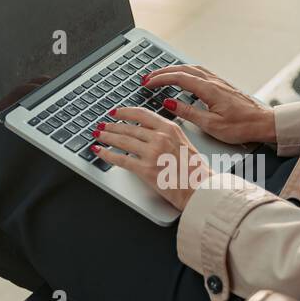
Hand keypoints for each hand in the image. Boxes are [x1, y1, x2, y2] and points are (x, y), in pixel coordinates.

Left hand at [92, 107, 211, 210]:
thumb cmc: (195, 171)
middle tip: (102, 126)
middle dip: (112, 126)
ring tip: (98, 136)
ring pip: (122, 140)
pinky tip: (100, 151)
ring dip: (106, 137)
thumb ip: (166, 135)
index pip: (142, 114)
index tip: (116, 112)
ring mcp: (152, 153)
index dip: (125, 112)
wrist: (201, 188)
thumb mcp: (183, 143)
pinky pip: (120, 159)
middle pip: (129, 128)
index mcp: (170, 129)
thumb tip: (148, 134)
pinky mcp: (145, 169)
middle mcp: (159, 137)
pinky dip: (107, 154)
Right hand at [142, 65, 275, 144]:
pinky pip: (200, 72)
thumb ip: (188, 112)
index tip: (147, 83)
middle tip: (147, 77)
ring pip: (191, 68)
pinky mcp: (222, 86)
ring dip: (174, 70)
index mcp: (208, 89)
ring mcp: (219, 82)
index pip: (178, 78)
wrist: (264, 123)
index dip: (160, 79)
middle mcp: (213, 81)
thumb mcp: (211, 124)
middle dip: (163, 71)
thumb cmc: (242, 126)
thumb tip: (168, 103)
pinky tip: (183, 78)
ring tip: (161, 76)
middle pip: (182, 69)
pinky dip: (186, 72)